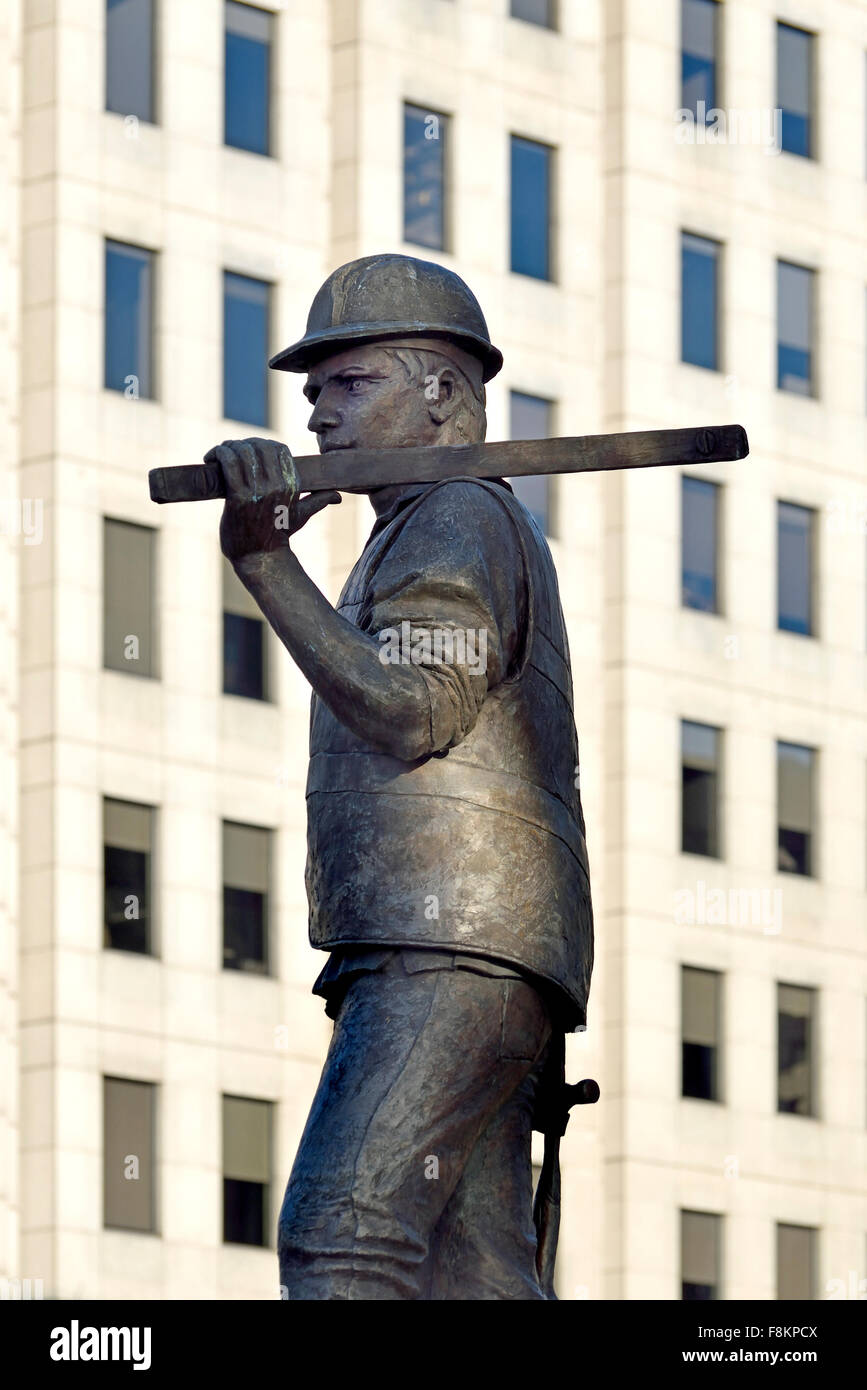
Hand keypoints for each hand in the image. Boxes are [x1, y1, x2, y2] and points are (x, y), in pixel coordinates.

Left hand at [207, 437, 340, 565]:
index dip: (261, 444)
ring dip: (227, 446)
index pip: (278, 448)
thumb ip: (318, 501)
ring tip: (218, 454)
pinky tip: (211, 458)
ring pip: (242, 451)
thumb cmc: (279, 535)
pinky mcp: (238, 497)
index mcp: (292, 484)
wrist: (261, 558)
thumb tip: (337, 497)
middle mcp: (278, 485)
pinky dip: (218, 454)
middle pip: (259, 446)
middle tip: (230, 450)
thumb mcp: (301, 515)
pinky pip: (228, 463)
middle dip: (242, 443)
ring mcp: (258, 491)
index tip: (248, 450)